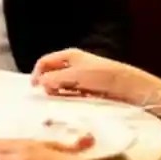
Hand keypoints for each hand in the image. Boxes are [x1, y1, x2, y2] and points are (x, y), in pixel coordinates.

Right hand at [31, 48, 157, 103]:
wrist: (126, 86)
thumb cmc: (101, 76)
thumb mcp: (75, 76)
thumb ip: (54, 79)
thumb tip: (40, 83)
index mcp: (68, 55)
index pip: (44, 62)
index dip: (37, 73)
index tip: (34, 89)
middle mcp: (72, 64)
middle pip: (51, 74)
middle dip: (48, 85)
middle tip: (51, 97)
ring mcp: (80, 77)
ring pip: (60, 85)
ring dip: (58, 93)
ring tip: (62, 101)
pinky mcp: (87, 89)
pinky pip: (71, 93)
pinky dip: (68, 98)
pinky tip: (72, 104)